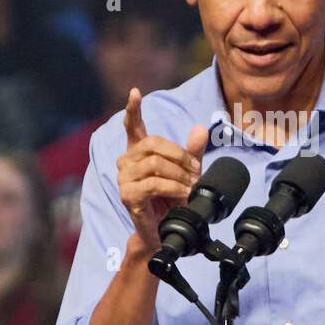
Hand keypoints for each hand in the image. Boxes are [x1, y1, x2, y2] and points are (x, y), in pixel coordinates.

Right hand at [116, 87, 207, 251]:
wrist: (167, 231)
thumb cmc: (173, 200)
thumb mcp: (187, 172)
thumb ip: (192, 151)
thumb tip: (200, 128)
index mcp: (138, 153)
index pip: (133, 127)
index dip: (133, 109)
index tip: (135, 92)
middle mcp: (127, 162)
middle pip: (152, 143)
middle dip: (179, 154)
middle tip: (196, 171)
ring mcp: (124, 179)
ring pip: (154, 164)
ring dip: (178, 174)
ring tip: (190, 185)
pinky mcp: (128, 195)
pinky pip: (153, 183)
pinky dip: (173, 187)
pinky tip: (181, 194)